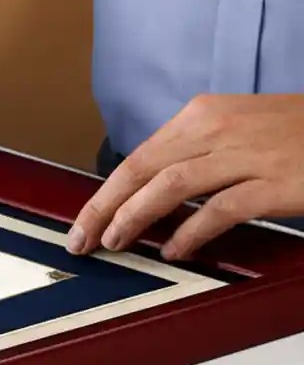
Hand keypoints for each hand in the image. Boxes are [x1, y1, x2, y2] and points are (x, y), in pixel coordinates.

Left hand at [67, 93, 303, 260]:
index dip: (104, 193)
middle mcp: (217, 127)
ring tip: (116, 244)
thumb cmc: (298, 133)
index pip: (137, 157)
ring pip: (169, 186)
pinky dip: (190, 232)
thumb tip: (149, 189)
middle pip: (140, 170)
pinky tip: (174, 250)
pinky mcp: (274, 181)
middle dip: (103, 208)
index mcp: (203, 114)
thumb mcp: (239, 128)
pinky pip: (218, 209)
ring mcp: (246, 153)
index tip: (83, 222)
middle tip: (82, 241)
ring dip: (135, 218)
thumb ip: (196, 151)